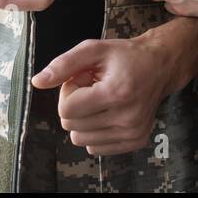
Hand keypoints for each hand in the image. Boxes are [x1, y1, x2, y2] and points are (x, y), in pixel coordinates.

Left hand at [29, 35, 174, 155]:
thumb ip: (63, 64)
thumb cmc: (125, 55)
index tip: (84, 78)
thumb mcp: (94, 50)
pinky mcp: (136, 141)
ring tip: (100, 100)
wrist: (161, 65)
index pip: (66, 110)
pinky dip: (95, 131)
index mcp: (116, 93)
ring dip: (84, 120)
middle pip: (71, 126)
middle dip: (75, 105)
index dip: (68, 91)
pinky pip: (95, 148)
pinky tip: (108, 112)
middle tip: (92, 88)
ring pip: (80, 140)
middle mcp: (127, 117)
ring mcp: (133, 132)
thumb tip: (37, 82)